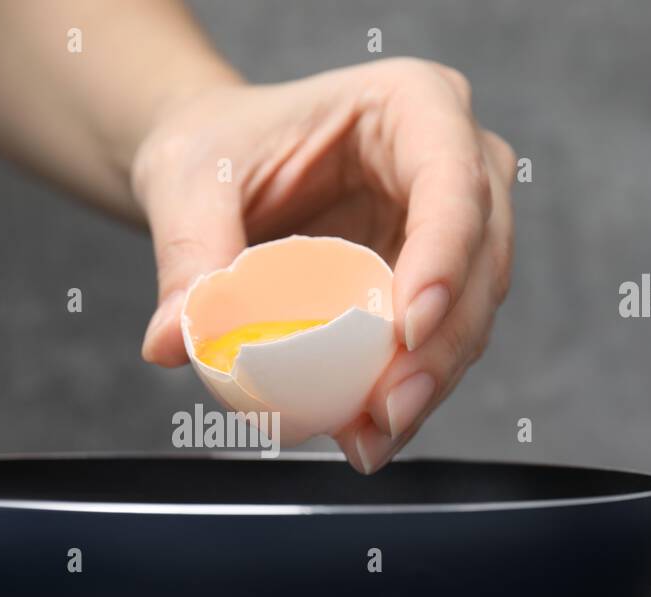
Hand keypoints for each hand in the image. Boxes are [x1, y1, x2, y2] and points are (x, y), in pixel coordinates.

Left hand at [132, 57, 515, 472]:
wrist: (216, 172)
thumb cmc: (213, 151)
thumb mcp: (187, 186)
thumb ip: (186, 258)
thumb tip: (171, 343)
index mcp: (409, 105)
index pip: (453, 178)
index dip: (445, 256)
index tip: (407, 329)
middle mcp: (454, 159)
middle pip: (479, 257)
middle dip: (441, 346)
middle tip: (387, 411)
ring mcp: (453, 226)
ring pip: (471, 312)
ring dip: (429, 384)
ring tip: (371, 438)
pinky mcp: (433, 282)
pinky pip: (437, 343)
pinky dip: (407, 392)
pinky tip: (366, 435)